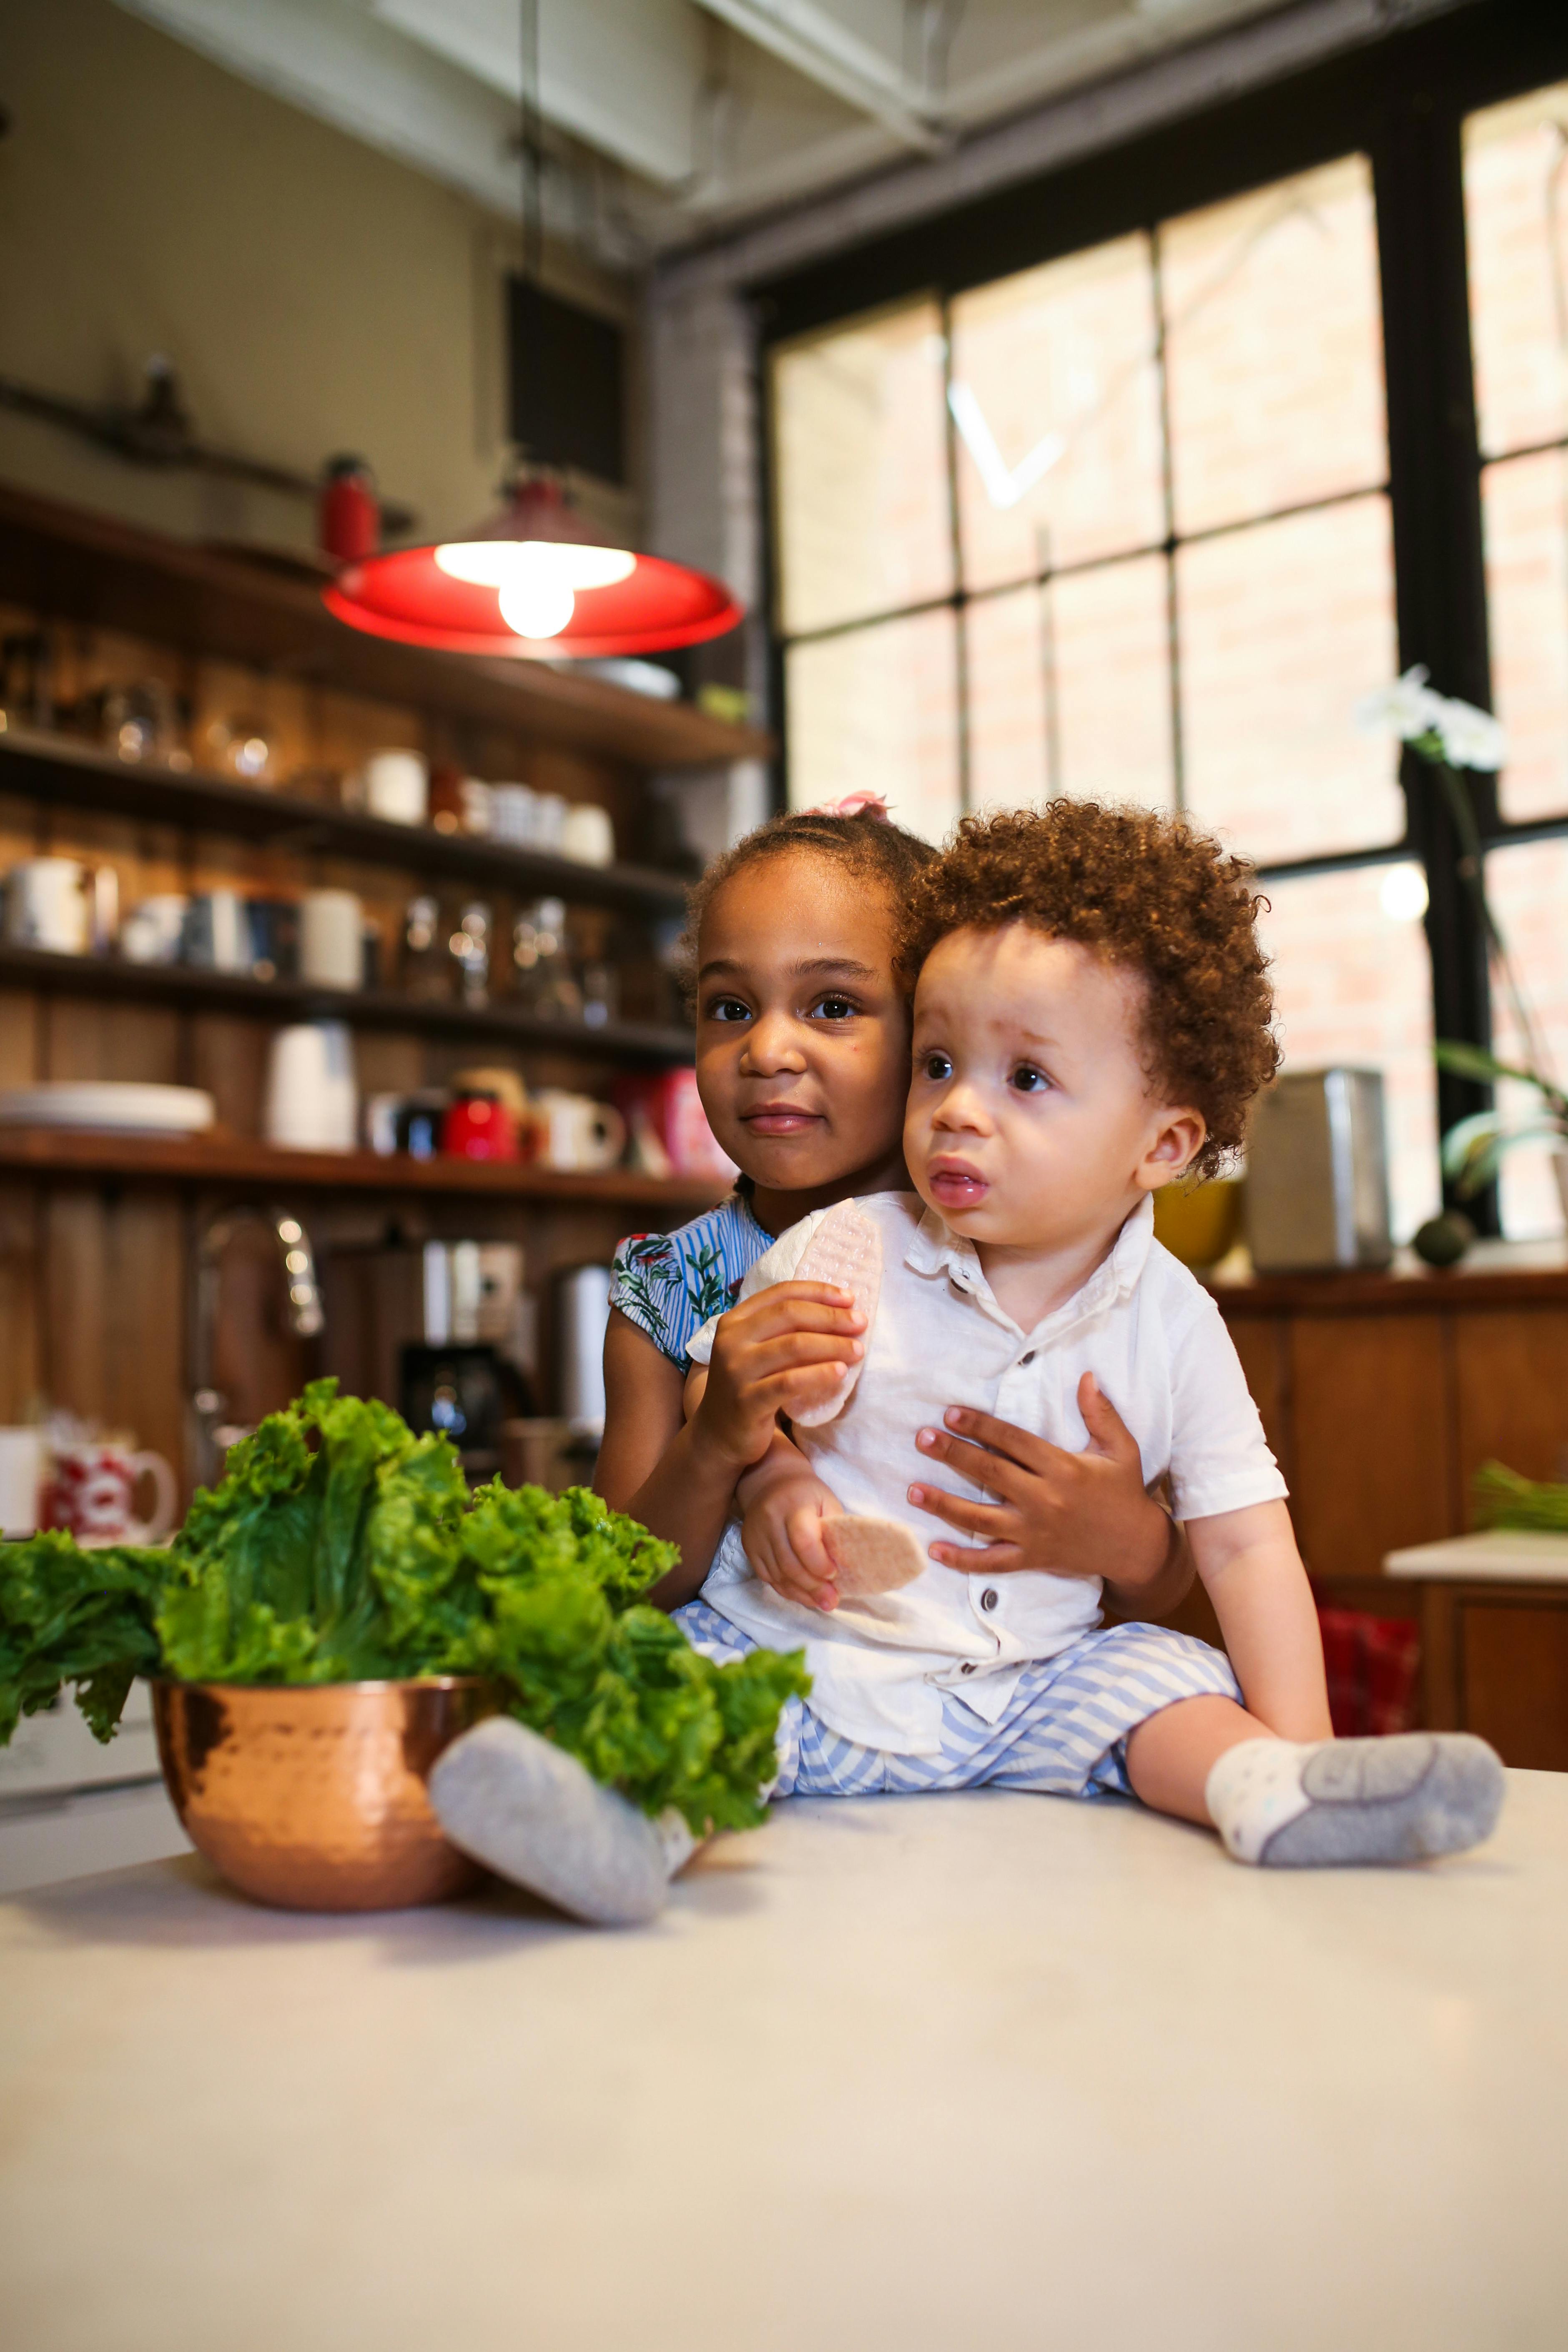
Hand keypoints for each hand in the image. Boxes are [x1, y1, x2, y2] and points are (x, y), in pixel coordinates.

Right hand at [692, 1282, 865, 1472]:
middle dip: (830, 1316)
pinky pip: (791, 1382)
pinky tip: (840, 1373)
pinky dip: (820, 1374)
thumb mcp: (758, 1350)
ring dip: (832, 1344)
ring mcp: (737, 1371)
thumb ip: (783, 1330)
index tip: (850, 1298)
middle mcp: (731, 1341)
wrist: (719, 1435)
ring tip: (858, 1350)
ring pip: (793, 1346)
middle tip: (860, 1323)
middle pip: (789, 1314)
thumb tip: (839, 1311)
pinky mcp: (747, 1401)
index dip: (818, 1292)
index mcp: (735, 1320)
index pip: (781, 1293)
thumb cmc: (750, 1386)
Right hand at [741, 1471, 844, 1612]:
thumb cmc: (808, 1493)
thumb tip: (844, 1566)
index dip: (819, 1563)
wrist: (771, 1482)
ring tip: (821, 1603)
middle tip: (831, 1601)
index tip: (834, 1574)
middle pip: (790, 1564)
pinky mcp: (748, 1547)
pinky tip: (803, 1595)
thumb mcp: (828, 1502)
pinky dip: (786, 1590)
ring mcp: (755, 1536)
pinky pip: (767, 1577)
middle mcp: (770, 1521)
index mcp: (793, 1505)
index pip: (804, 1541)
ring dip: (801, 1593)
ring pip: (778, 1575)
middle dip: (813, 1587)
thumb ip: (834, 1531)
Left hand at [906, 1372, 1177, 1595]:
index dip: (980, 1425)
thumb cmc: (1124, 1491)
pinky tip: (934, 1550)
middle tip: (922, 1439)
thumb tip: (1087, 1376)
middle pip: (990, 1473)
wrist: (1135, 1546)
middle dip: (953, 1454)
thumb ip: (1101, 1412)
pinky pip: (992, 1561)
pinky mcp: (1032, 1557)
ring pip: (981, 1518)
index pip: (1013, 1442)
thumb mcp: (1120, 1449)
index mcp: (1063, 1468)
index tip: (951, 1412)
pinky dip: (963, 1559)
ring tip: (912, 1490)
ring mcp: (1035, 1532)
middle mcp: (1045, 1500)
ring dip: (944, 1504)